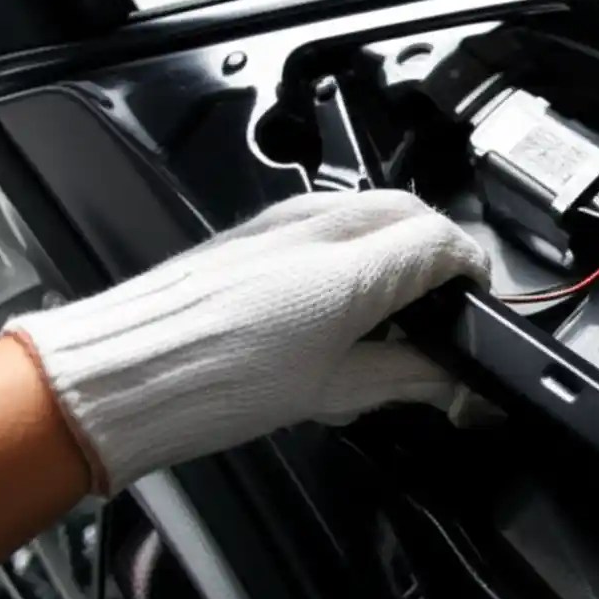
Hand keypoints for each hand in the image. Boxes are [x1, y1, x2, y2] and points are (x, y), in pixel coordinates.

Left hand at [3, 190, 488, 494]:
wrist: (123, 372)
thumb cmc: (218, 384)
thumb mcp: (331, 392)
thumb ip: (406, 377)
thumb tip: (450, 380)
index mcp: (352, 270)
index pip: (444, 243)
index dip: (472, 272)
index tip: (475, 302)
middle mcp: (323, 228)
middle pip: (414, 211)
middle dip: (442, 249)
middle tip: (444, 301)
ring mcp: (286, 220)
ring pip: (373, 206)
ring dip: (402, 239)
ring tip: (397, 299)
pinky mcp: (258, 227)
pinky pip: (332, 213)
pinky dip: (360, 239)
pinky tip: (344, 290)